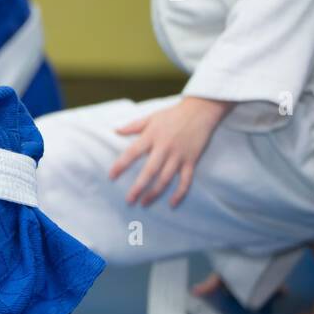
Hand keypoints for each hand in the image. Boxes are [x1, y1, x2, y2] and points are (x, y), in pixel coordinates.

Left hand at [109, 97, 231, 206]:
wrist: (201, 110)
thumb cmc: (173, 114)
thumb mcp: (151, 117)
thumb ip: (133, 126)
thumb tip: (115, 130)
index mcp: (152, 136)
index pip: (133, 153)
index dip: (121, 165)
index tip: (111, 176)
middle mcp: (165, 147)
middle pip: (150, 170)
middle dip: (139, 187)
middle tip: (129, 200)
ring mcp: (179, 155)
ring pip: (166, 178)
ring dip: (155, 193)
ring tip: (144, 203)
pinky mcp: (192, 160)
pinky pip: (186, 180)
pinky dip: (180, 193)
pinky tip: (171, 203)